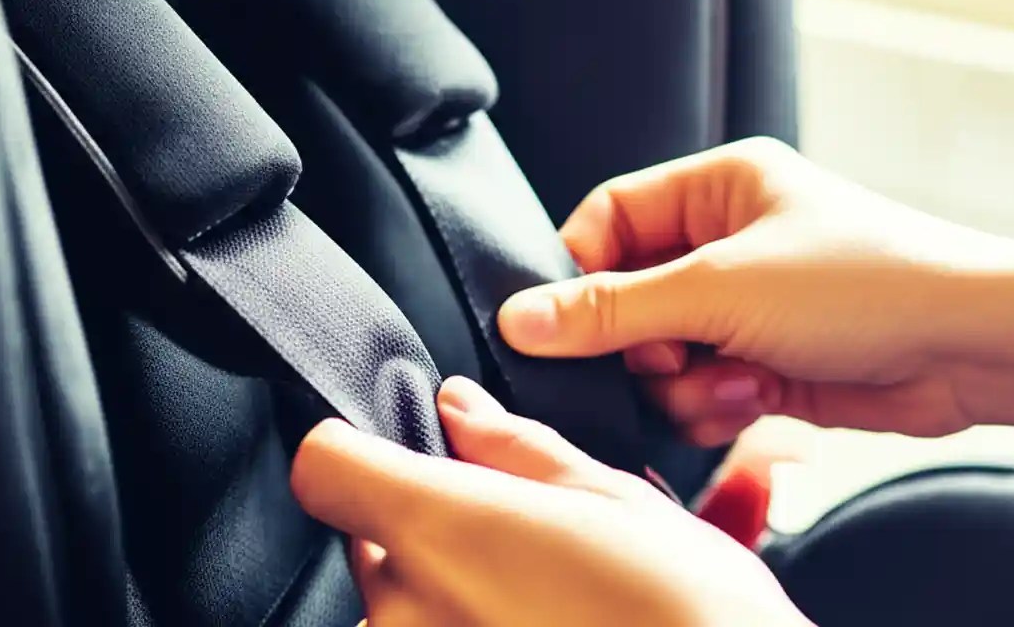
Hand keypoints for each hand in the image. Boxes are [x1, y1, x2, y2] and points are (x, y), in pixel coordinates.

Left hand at [291, 377, 811, 626]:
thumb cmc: (687, 615)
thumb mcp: (612, 501)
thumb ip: (517, 449)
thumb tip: (460, 408)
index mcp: (441, 531)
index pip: (326, 464)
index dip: (355, 444)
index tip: (392, 447)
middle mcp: (406, 611)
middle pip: (369, 536)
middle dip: (430, 522)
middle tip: (520, 530)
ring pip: (404, 603)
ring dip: (454, 589)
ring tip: (547, 593)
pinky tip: (544, 622)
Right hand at [498, 138, 1010, 444]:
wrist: (972, 350)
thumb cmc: (865, 284)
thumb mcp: (721, 289)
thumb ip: (613, 310)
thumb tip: (520, 318)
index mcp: (718, 189)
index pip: (607, 219)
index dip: (578, 273)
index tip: (560, 326)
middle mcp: (728, 242)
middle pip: (627, 298)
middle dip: (642, 345)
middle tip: (667, 360)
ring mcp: (746, 305)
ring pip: (659, 356)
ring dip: (683, 383)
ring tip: (736, 382)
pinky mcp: (765, 362)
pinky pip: (699, 391)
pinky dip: (715, 405)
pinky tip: (760, 401)